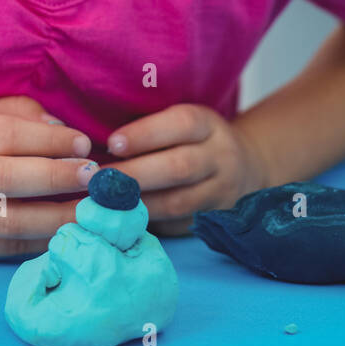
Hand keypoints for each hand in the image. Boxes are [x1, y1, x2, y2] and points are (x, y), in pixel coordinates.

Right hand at [0, 96, 98, 258]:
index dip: (47, 139)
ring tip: (92, 212)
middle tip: (95, 176)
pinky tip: (68, 234)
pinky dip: (39, 243)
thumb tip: (61, 128)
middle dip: (57, 177)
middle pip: (8, 178)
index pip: (6, 136)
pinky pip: (4, 249)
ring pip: (9, 221)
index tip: (83, 143)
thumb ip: (15, 111)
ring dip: (56, 218)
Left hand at [104, 105, 268, 236]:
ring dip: (137, 205)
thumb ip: (151, 126)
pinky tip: (121, 221)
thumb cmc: (193, 139)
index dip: (146, 134)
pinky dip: (148, 223)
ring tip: (103, 204)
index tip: (112, 143)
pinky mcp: (213, 220)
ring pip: (179, 202)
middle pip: (179, 167)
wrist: (246, 167)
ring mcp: (220, 192)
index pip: (181, 124)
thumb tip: (98, 139)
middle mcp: (220, 157)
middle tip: (98, 180)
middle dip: (134, 175)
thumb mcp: (182, 121)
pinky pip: (177, 225)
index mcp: (208, 124)